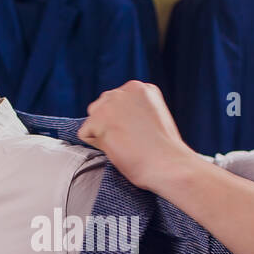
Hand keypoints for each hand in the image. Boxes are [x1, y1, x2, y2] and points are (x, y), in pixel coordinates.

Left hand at [79, 81, 198, 191]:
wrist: (168, 165)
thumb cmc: (163, 152)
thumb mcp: (154, 119)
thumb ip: (135, 112)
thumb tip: (115, 120)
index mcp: (143, 88)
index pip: (118, 103)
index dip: (124, 123)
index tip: (140, 135)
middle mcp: (127, 89)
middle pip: (102, 107)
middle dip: (110, 125)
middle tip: (133, 141)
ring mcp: (112, 102)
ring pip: (93, 120)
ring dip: (103, 134)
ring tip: (127, 144)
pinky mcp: (99, 117)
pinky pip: (85, 134)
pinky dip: (97, 145)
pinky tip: (118, 149)